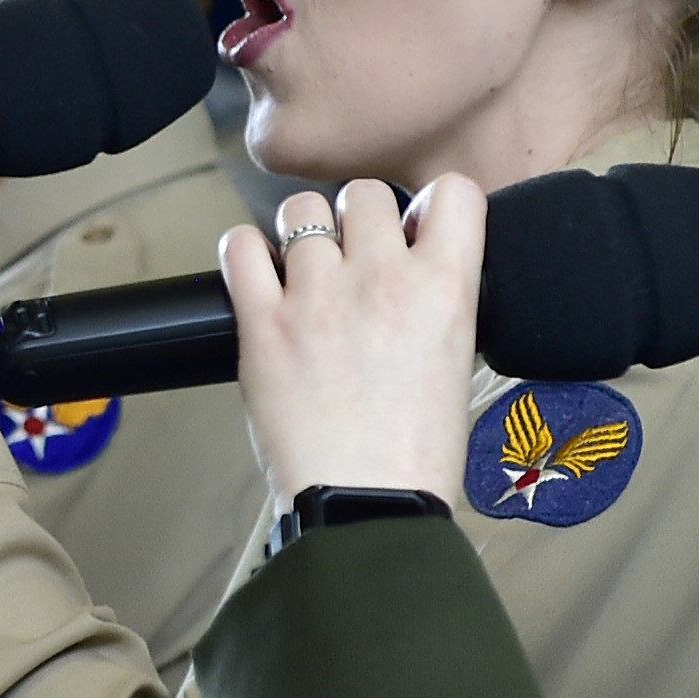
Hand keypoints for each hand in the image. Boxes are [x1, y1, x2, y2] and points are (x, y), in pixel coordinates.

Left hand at [222, 176, 485, 500]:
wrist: (367, 505)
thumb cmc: (415, 453)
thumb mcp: (458, 362)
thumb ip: (437, 301)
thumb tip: (414, 270)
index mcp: (445, 288)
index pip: (453, 191)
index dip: (430, 207)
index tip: (415, 232)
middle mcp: (382, 279)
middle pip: (364, 194)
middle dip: (358, 222)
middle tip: (353, 264)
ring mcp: (318, 297)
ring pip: (301, 209)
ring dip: (302, 234)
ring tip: (304, 273)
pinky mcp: (264, 323)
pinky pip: (240, 246)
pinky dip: (245, 252)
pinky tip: (260, 277)